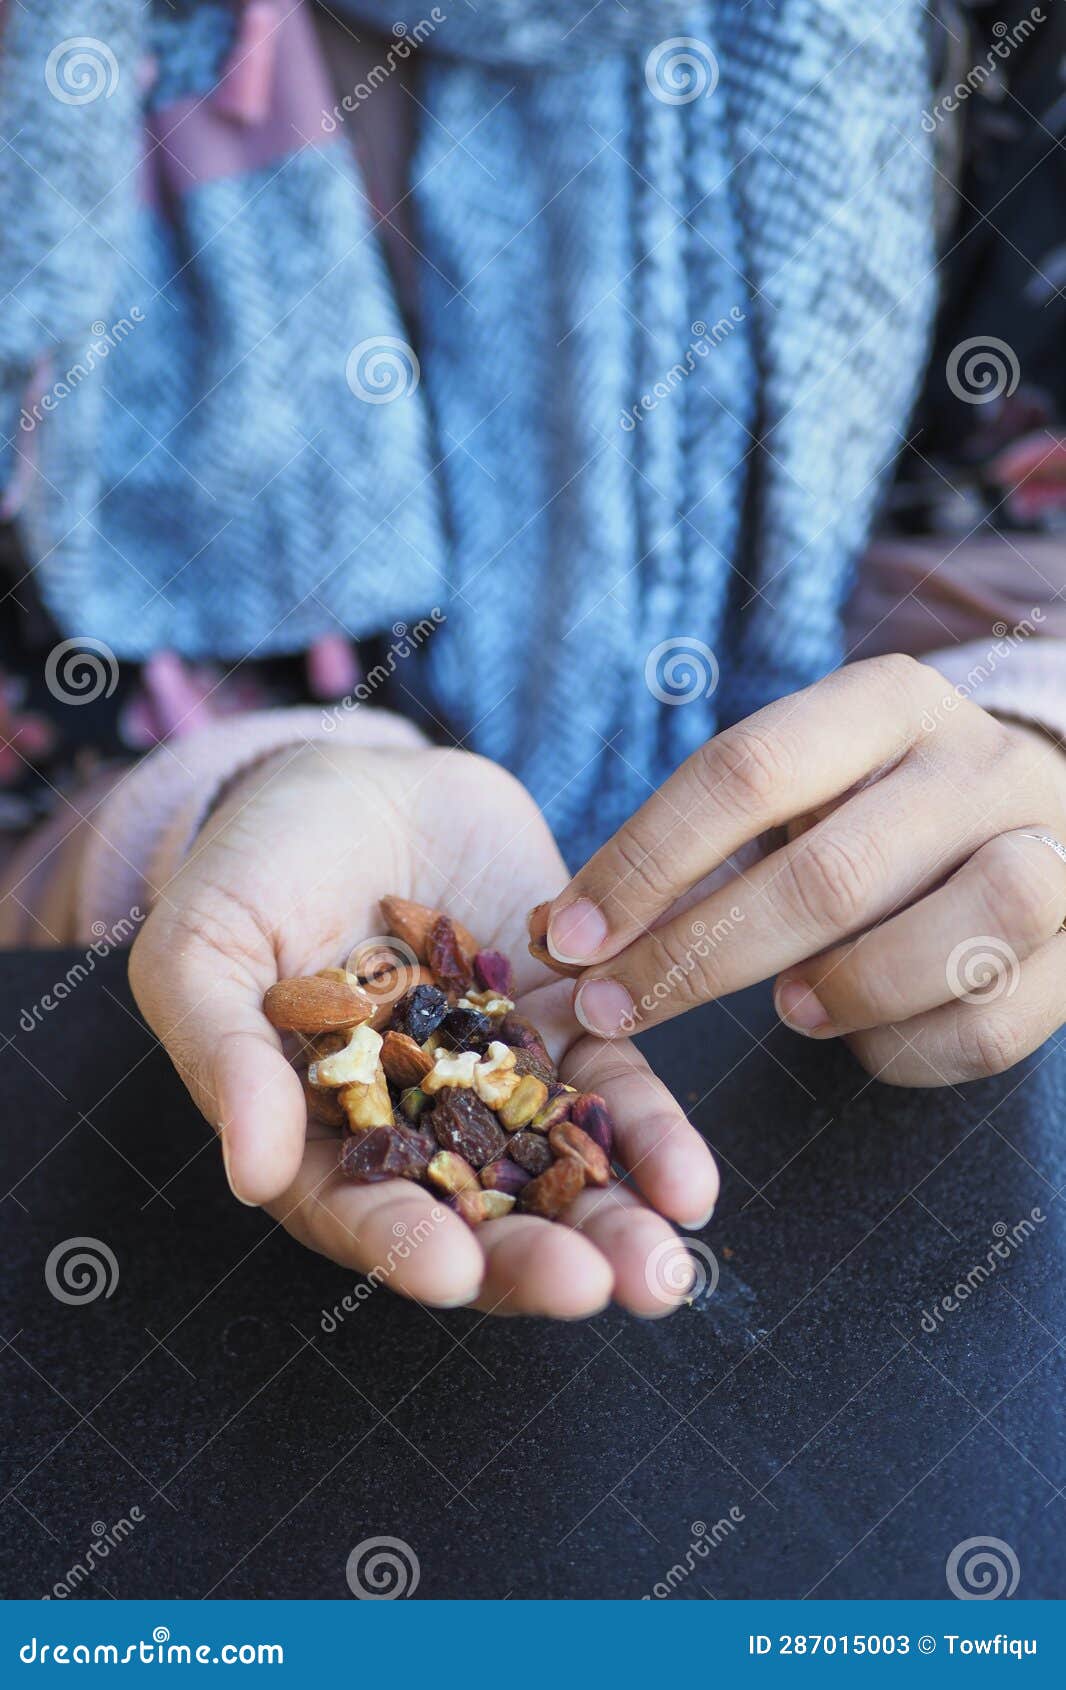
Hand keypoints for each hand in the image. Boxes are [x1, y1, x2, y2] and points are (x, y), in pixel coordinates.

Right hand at [129, 741, 717, 1316]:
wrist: (352, 782)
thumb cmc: (249, 869)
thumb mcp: (204, 951)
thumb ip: (227, 1057)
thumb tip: (253, 1177)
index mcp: (318, 1133)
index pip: (361, 1212)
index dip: (404, 1248)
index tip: (454, 1273)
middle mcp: (417, 1127)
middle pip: (478, 1217)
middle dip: (538, 1261)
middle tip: (598, 1285)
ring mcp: (499, 1079)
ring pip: (559, 1172)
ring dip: (613, 1224)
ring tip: (663, 1267)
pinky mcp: (567, 1024)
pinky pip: (615, 1090)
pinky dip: (651, 1138)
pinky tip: (691, 1184)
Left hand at [541, 655, 1065, 1085]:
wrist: (1053, 809)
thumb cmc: (881, 808)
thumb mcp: (800, 792)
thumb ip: (697, 853)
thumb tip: (558, 931)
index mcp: (886, 702)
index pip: (747, 771)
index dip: (644, 862)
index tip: (567, 939)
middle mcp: (978, 761)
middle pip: (829, 875)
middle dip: (699, 958)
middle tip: (614, 1011)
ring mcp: (1053, 848)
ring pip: (956, 936)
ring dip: (845, 991)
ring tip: (788, 1008)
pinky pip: (994, 1022)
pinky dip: (911, 1047)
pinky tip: (867, 1035)